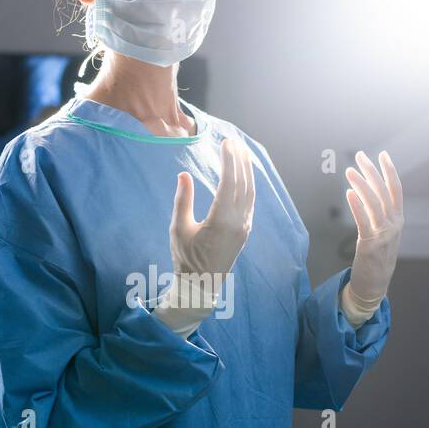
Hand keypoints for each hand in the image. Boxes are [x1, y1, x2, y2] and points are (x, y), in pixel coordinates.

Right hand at [154, 137, 255, 333]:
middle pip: (243, 183)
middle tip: (233, 141)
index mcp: (221, 221)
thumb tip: (183, 175)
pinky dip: (248, 184)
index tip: (225, 144)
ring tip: (241, 151)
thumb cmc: (186, 259)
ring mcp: (244, 227)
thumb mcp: (178, 229)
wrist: (201, 286)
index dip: (228, 161)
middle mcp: (238, 222)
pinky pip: (250, 201)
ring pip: (250, 192)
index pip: (229, 182)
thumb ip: (182, 201)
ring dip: (246, 170)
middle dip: (239, 160)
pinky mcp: (245, 230)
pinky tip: (244, 174)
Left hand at [342, 150, 402, 323]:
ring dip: (362, 184)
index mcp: (398, 221)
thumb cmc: (376, 261)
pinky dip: (357, 205)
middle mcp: (394, 224)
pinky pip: (364, 220)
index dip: (389, 171)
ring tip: (350, 171)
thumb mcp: (384, 236)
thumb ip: (380, 218)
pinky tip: (350, 193)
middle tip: (360, 156)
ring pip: (374, 202)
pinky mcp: (370, 244)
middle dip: (372, 171)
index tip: (382, 155)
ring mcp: (384, 234)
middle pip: (384, 191)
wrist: (374, 287)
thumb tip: (368, 198)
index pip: (395, 190)